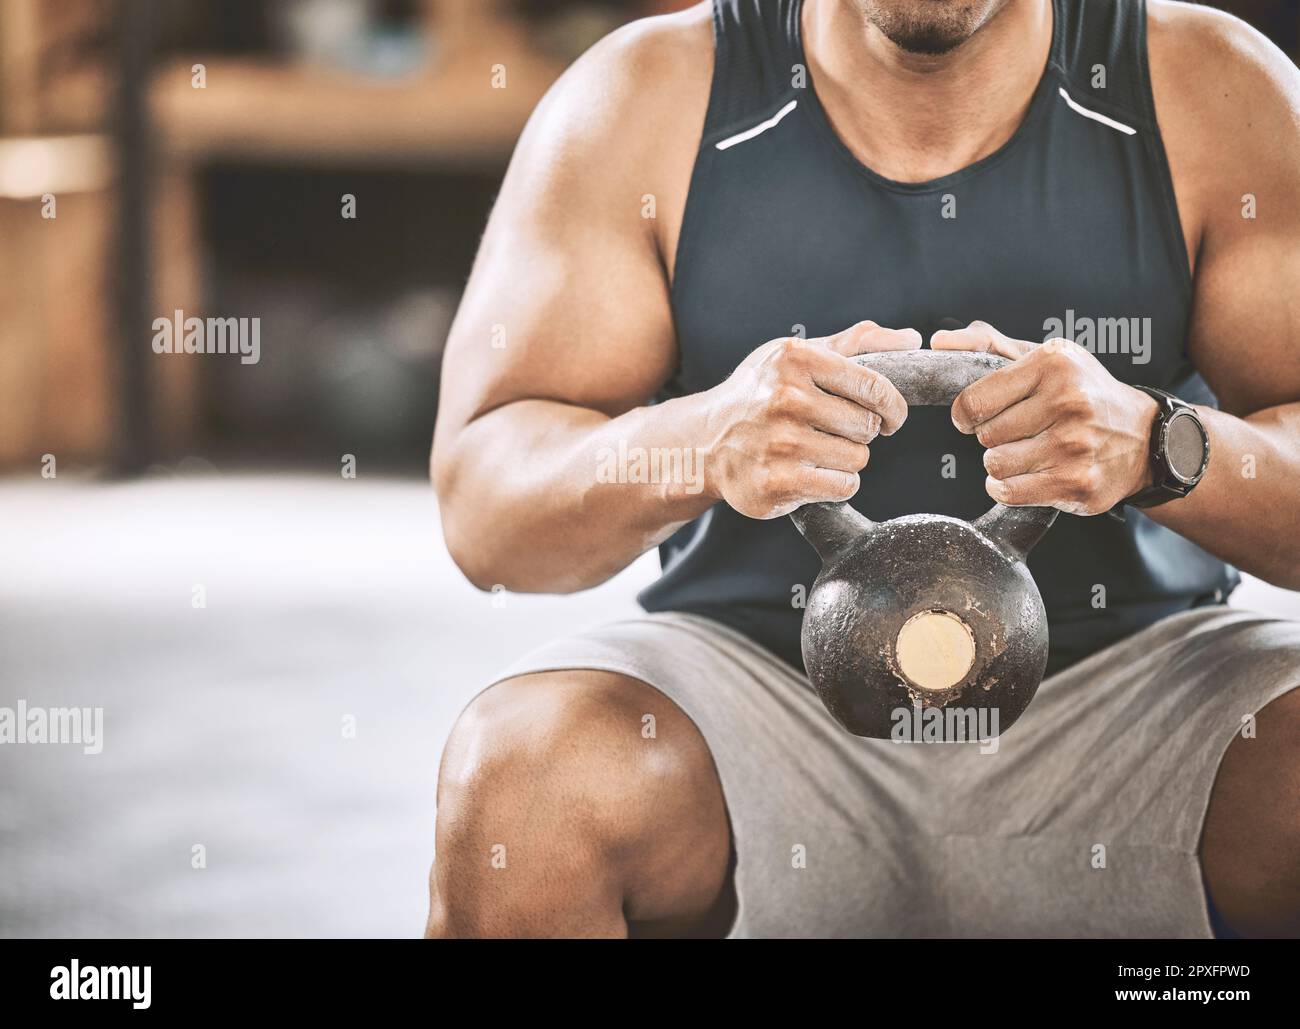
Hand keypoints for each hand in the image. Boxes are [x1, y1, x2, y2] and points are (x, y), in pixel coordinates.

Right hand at [701, 321, 920, 518]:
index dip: (893, 406)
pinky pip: (842, 486)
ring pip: (858, 458)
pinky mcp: (777, 483)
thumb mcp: (798, 357)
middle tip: (834, 432)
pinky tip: (811, 473)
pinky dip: (836, 484)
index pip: (873, 385)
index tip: (891, 416)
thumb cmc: (759, 395)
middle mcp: (785, 399)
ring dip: (847, 460)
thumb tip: (913, 339)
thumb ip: (856, 344)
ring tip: (817, 451)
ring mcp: (779, 443)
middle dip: (860, 432)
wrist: (705, 443)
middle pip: (867, 426)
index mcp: (795, 360)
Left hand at [933, 321, 1158, 515]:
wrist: (1144, 437)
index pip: (973, 401)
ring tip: (1027, 452)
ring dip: (1002, 463)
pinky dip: (1007, 488)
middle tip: (1019, 432)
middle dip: (992, 437)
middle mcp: (1068, 401)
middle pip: (984, 436)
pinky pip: (1010, 492)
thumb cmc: (1081, 392)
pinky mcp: (1077, 483)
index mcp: (1053, 364)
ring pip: (995, 465)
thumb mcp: (1042, 357)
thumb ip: (986, 346)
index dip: (965, 415)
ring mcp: (1075, 445)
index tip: (976, 416)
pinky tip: (1025, 475)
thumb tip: (937, 342)